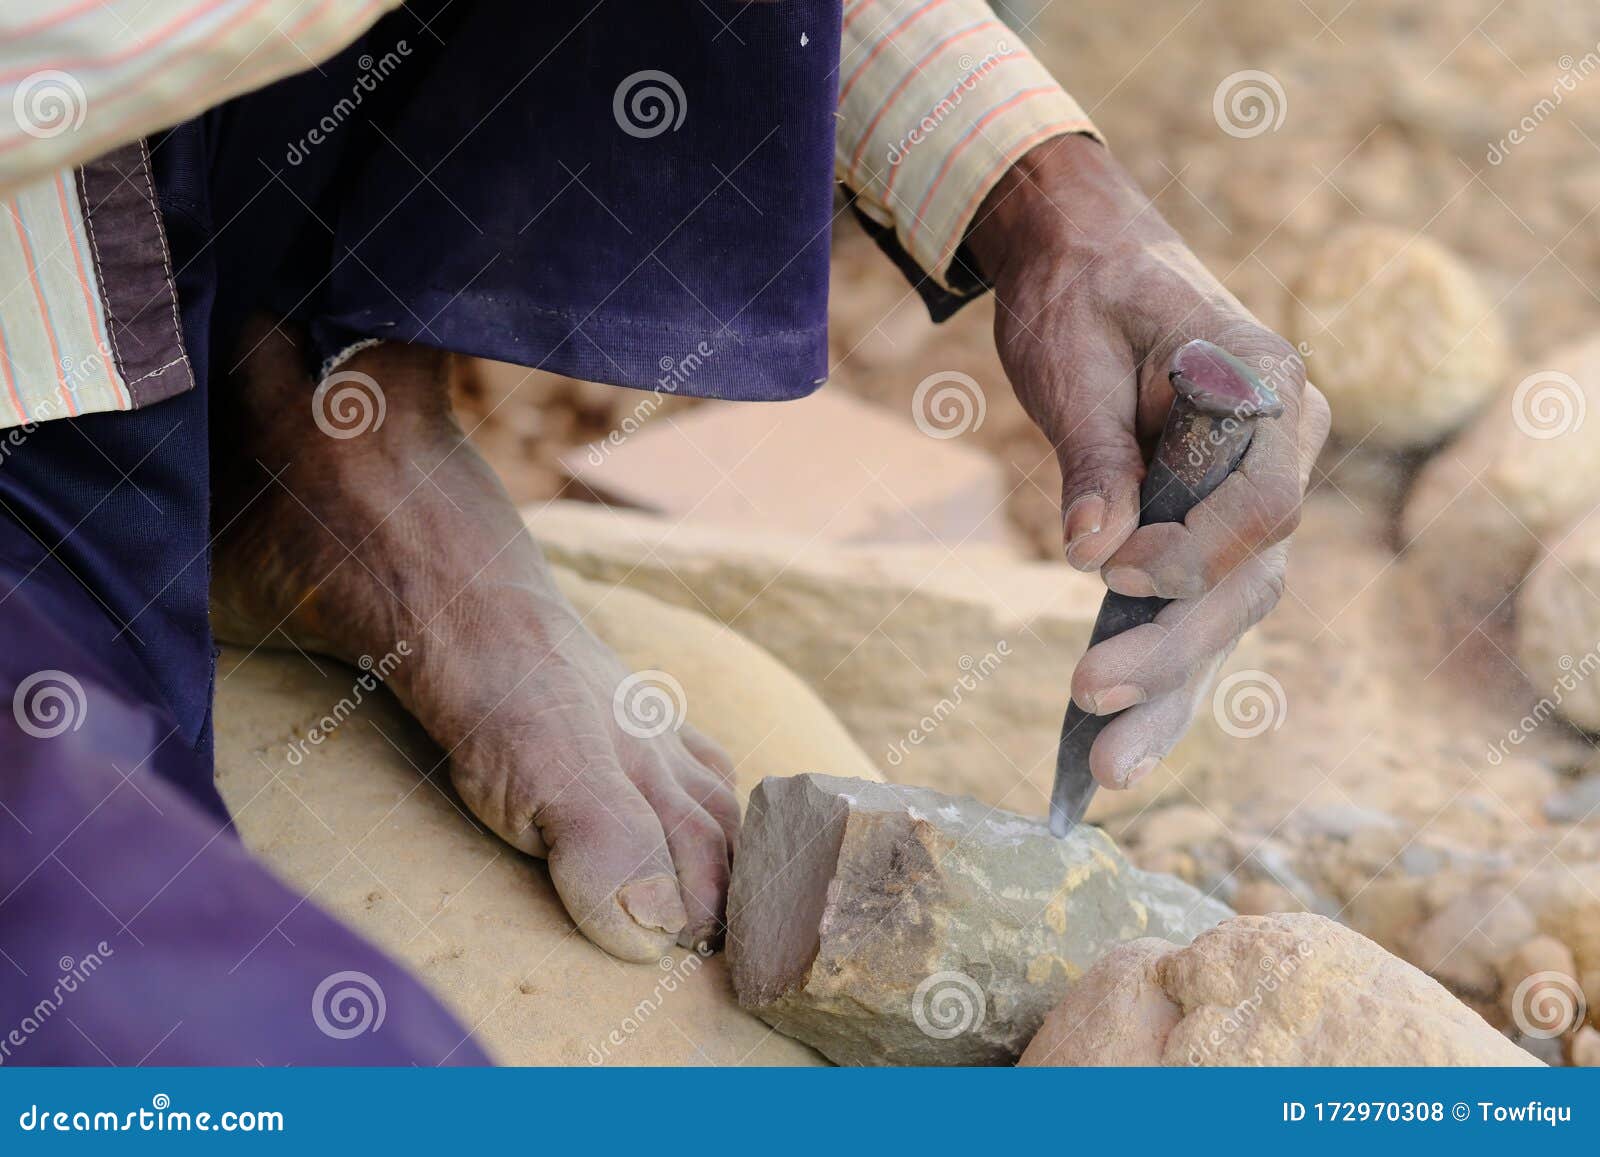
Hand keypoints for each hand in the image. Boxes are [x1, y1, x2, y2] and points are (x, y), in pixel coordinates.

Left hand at [966, 134, 1330, 791]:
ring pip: (1231, 614)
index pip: (1268, 501)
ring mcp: (1253, 498)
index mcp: (1270, 386)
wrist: (1084, 256)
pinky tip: (1122, 748)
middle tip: (1093, 699)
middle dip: (1176, 649)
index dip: (1200, 552)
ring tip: (1110, 770)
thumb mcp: (1077, 357)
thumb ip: (1095, 451)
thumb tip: (1094, 554)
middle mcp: (1284, 450)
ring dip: (1172, 692)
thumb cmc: (1083, 291)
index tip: (1116, 574)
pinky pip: (1198, 614)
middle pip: (1253, 577)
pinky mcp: (1209, 534)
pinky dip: (1164, 677)